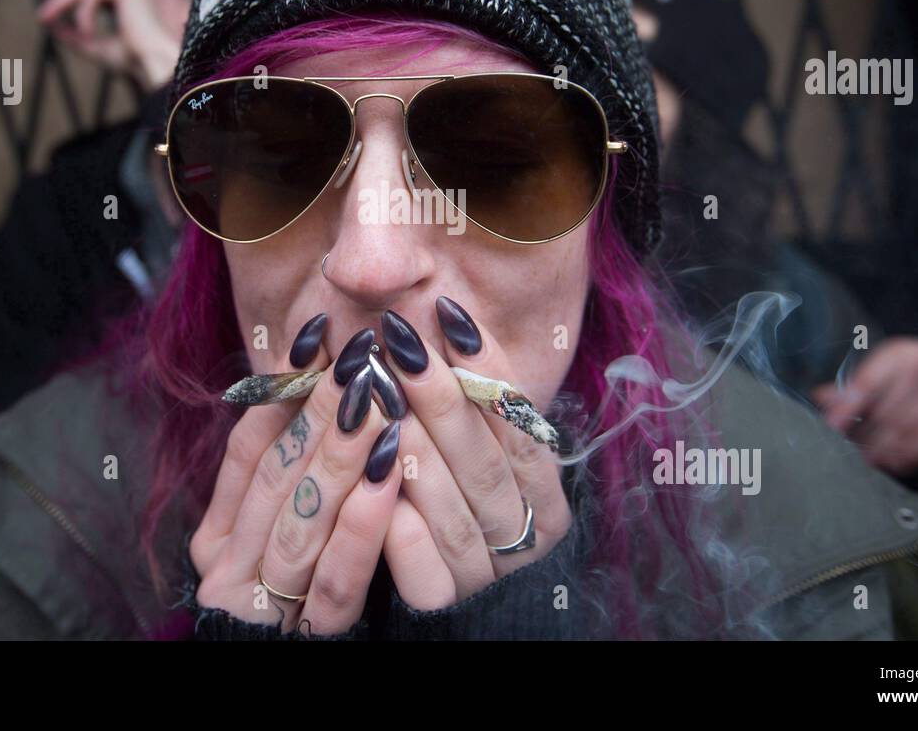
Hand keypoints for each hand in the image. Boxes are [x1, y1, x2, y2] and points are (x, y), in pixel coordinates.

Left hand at [36, 0, 201, 89]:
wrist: (157, 64)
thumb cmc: (135, 61)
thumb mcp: (97, 48)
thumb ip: (75, 37)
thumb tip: (50, 25)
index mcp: (129, 2)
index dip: (69, 6)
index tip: (46, 19)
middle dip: (61, 1)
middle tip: (42, 17)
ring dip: (69, 7)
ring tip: (64, 28)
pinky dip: (85, 13)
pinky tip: (87, 33)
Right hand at [189, 320, 400, 635]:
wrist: (285, 674)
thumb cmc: (298, 594)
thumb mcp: (282, 529)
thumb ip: (291, 470)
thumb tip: (316, 378)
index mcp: (218, 535)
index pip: (247, 450)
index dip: (282, 388)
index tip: (318, 334)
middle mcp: (227, 567)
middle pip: (277, 474)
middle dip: (319, 408)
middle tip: (358, 352)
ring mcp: (261, 604)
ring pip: (303, 517)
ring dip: (342, 453)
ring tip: (377, 397)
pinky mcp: (307, 639)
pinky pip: (336, 579)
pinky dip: (361, 525)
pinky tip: (390, 475)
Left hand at [376, 298, 572, 609]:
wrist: (430, 585)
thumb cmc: (445, 491)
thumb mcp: (465, 444)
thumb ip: (467, 394)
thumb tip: (444, 313)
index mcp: (544, 495)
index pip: (519, 422)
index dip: (485, 366)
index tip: (448, 314)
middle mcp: (523, 538)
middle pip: (483, 461)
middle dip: (439, 397)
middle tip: (400, 344)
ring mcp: (483, 576)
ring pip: (450, 509)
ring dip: (410, 449)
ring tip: (375, 396)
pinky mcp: (439, 604)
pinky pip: (421, 568)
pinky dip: (399, 524)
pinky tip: (373, 475)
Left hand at [813, 337, 917, 475]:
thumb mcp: (899, 368)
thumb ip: (861, 384)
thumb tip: (818, 397)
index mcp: (901, 355)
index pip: (867, 382)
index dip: (846, 406)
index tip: (829, 427)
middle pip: (883, 412)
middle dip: (863, 436)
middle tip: (845, 453)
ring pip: (903, 430)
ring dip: (881, 450)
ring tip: (866, 463)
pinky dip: (906, 456)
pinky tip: (894, 464)